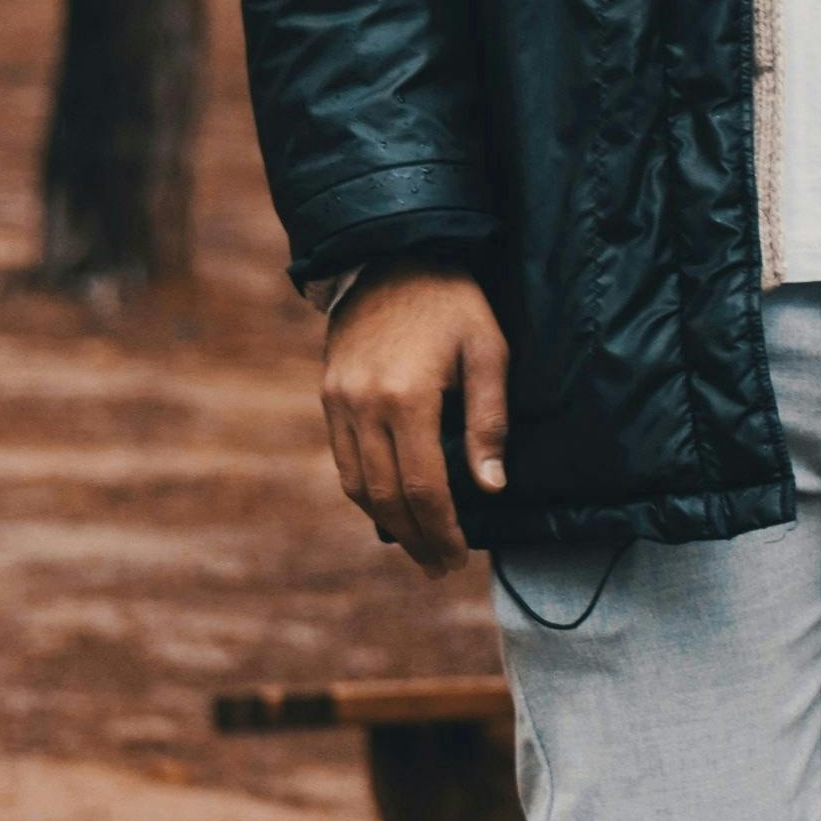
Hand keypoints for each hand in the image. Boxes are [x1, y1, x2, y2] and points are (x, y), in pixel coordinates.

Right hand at [322, 262, 509, 571]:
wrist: (392, 254)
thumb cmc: (453, 302)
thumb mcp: (488, 351)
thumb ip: (488, 422)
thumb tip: (491, 488)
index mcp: (407, 397)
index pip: (423, 486)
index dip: (442, 530)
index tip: (459, 556)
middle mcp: (364, 405)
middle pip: (387, 496)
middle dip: (416, 538)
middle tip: (441, 566)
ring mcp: (339, 401)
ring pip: (357, 485)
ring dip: (388, 523)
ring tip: (419, 547)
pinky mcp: (329, 395)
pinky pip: (342, 460)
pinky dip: (364, 492)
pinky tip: (390, 506)